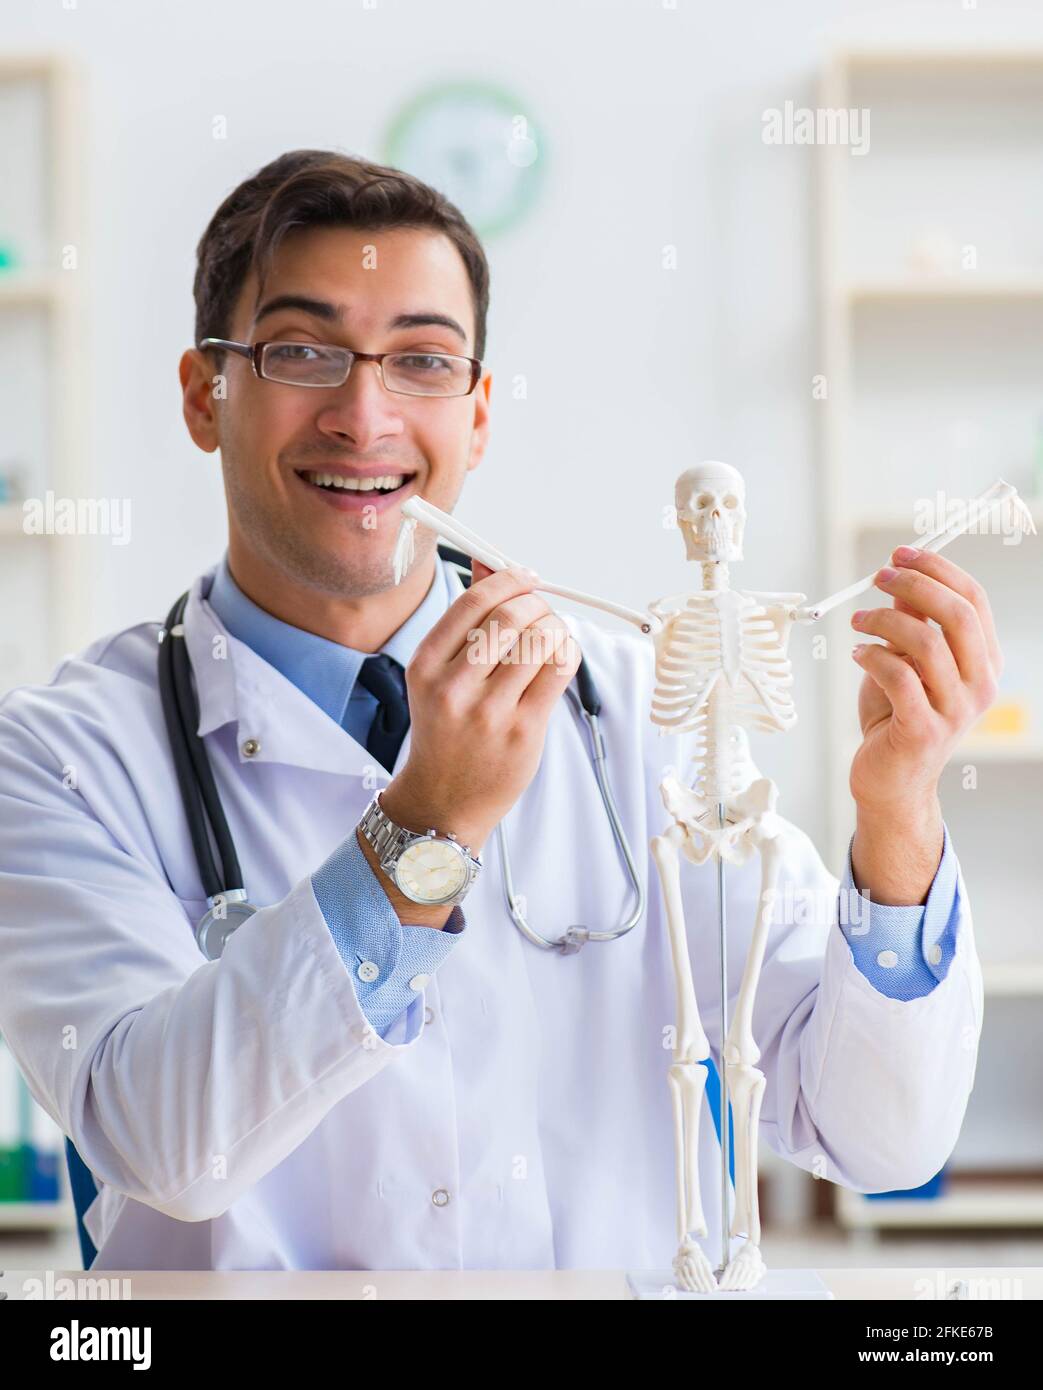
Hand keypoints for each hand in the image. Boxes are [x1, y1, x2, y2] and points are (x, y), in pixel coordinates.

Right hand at [379, 558, 581, 853]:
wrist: (443, 800)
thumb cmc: (446, 729)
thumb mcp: (439, 674)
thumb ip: (465, 619)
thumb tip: (488, 561)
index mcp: (426, 665)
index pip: (475, 602)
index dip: (509, 580)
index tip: (526, 578)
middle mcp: (454, 687)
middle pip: (512, 617)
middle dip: (537, 603)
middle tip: (542, 611)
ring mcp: (489, 712)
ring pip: (540, 640)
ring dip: (555, 627)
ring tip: (550, 636)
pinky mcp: (523, 730)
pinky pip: (559, 669)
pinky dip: (567, 651)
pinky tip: (559, 656)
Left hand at [848, 545, 1001, 818]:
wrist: (890, 781)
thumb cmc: (896, 717)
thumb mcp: (906, 663)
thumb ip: (910, 626)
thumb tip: (899, 579)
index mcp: (984, 662)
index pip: (974, 600)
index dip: (938, 569)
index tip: (900, 553)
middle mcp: (980, 685)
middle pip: (957, 614)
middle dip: (914, 585)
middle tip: (878, 577)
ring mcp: (955, 711)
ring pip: (926, 642)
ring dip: (884, 620)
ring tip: (857, 621)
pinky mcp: (924, 731)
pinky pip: (899, 677)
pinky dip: (872, 655)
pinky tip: (856, 653)